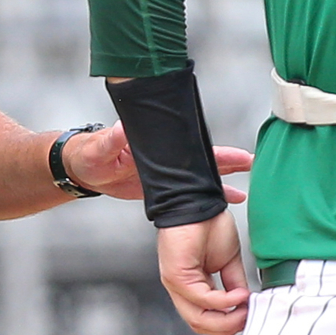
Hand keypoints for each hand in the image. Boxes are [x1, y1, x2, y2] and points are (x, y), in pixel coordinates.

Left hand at [61, 122, 253, 201]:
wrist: (82, 169)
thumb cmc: (89, 153)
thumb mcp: (101, 147)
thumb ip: (112, 139)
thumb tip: (121, 128)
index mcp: (156, 147)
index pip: (192, 147)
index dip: (217, 153)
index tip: (242, 157)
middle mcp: (165, 159)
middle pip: (203, 161)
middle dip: (228, 163)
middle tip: (253, 165)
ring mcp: (165, 174)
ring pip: (199, 179)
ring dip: (220, 184)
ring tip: (244, 193)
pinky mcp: (161, 189)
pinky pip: (188, 195)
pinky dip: (204, 201)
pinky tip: (220, 206)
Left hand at [157, 212, 249, 334]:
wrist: (196, 202)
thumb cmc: (207, 224)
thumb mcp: (228, 261)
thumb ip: (234, 284)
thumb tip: (245, 302)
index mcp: (192, 285)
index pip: (205, 318)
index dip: (228, 322)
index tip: (248, 316)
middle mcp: (180, 288)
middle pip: (200, 324)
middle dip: (229, 326)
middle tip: (248, 317)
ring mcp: (175, 283)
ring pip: (197, 319)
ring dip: (227, 319)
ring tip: (245, 309)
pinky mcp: (176, 275)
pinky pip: (201, 299)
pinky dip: (224, 301)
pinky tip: (238, 295)